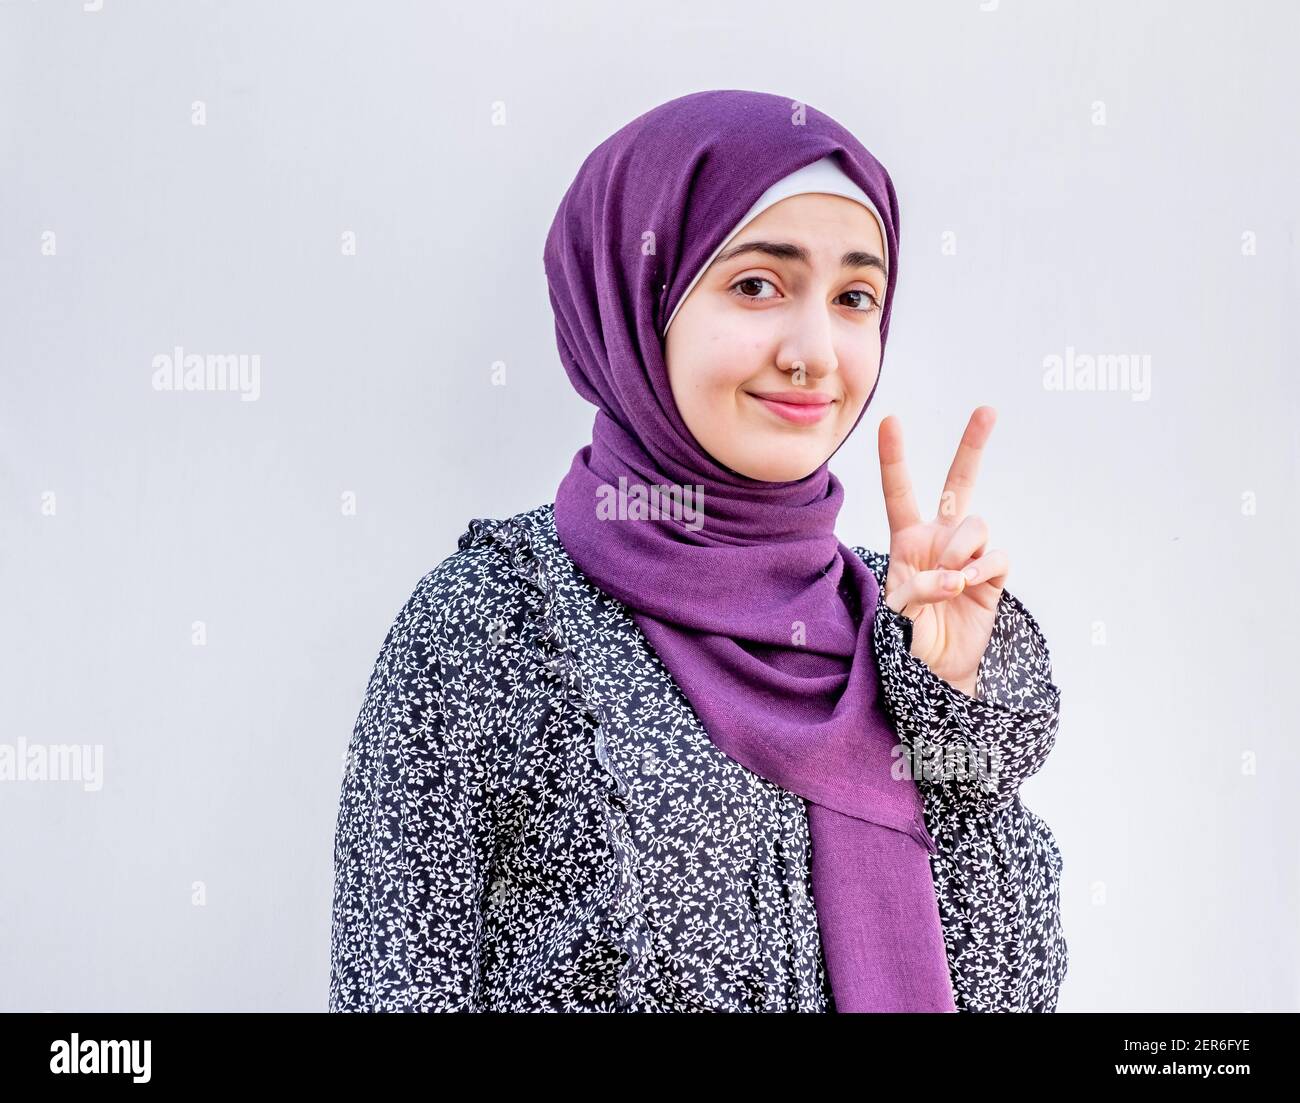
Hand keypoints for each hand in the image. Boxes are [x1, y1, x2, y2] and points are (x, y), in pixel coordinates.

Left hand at [877, 406, 1008, 696]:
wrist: (936, 672)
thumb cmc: (906, 641)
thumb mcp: (896, 615)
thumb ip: (918, 590)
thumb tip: (954, 576)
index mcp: (907, 541)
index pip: (900, 492)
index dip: (894, 458)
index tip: (890, 420)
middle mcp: (940, 539)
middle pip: (960, 484)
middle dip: (973, 446)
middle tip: (987, 410)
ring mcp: (969, 555)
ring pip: (974, 524)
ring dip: (959, 549)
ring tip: (950, 581)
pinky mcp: (993, 576)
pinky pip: (994, 556)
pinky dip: (981, 568)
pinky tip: (966, 586)